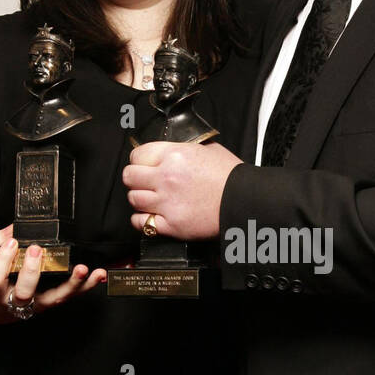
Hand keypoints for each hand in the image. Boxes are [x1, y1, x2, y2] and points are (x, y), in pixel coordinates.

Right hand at [0, 223, 106, 320]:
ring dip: (72, 283)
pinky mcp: (53, 300)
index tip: (12, 243)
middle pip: (24, 292)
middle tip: (37, 250)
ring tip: (83, 269)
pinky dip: (87, 285)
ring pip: (56, 297)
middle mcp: (16, 300)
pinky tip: (99, 274)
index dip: (2, 261)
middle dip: (31, 271)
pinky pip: (72, 295)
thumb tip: (15, 228)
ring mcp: (37, 302)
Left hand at [123, 142, 241, 240]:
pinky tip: (153, 216)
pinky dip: (143, 220)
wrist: (244, 202)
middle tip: (144, 183)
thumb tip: (167, 152)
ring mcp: (167, 202)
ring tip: (152, 200)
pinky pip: (141, 222)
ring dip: (140, 199)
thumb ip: (181, 150)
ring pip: (133, 199)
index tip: (144, 166)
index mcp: (174, 155)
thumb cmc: (231, 177)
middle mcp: (166, 177)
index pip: (137, 155)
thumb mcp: (207, 150)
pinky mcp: (171, 224)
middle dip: (135, 179)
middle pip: (129, 176)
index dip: (140, 161)